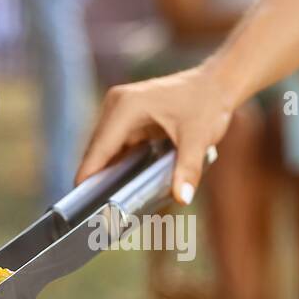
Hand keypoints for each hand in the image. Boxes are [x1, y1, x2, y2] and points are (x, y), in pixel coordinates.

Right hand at [75, 65, 235, 204]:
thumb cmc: (208, 104)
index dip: (89, 176)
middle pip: (97, 150)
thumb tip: (182, 198)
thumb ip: (187, 169)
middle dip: (97, 179)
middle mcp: (117, 104)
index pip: (99, 149)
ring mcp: (120, 109)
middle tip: (98, 213)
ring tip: (106, 205)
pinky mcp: (126, 116)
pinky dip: (117, 164)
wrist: (217, 84)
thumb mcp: (198, 140)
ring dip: (106, 173)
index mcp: (126, 107)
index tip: (81, 204)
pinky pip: (115, 145)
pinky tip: (120, 185)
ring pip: (104, 149)